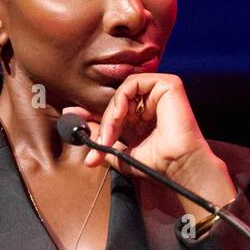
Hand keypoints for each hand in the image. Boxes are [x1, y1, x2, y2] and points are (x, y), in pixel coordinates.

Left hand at [63, 73, 235, 219]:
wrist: (178, 166)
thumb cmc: (156, 164)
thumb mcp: (118, 151)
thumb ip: (99, 136)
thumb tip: (74, 122)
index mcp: (144, 116)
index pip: (115, 109)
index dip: (94, 115)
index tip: (72, 118)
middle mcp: (152, 102)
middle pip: (116, 100)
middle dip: (102, 120)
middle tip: (95, 141)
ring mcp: (160, 91)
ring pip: (122, 92)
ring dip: (111, 114)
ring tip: (111, 135)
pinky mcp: (167, 84)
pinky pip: (133, 83)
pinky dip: (121, 99)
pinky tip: (121, 117)